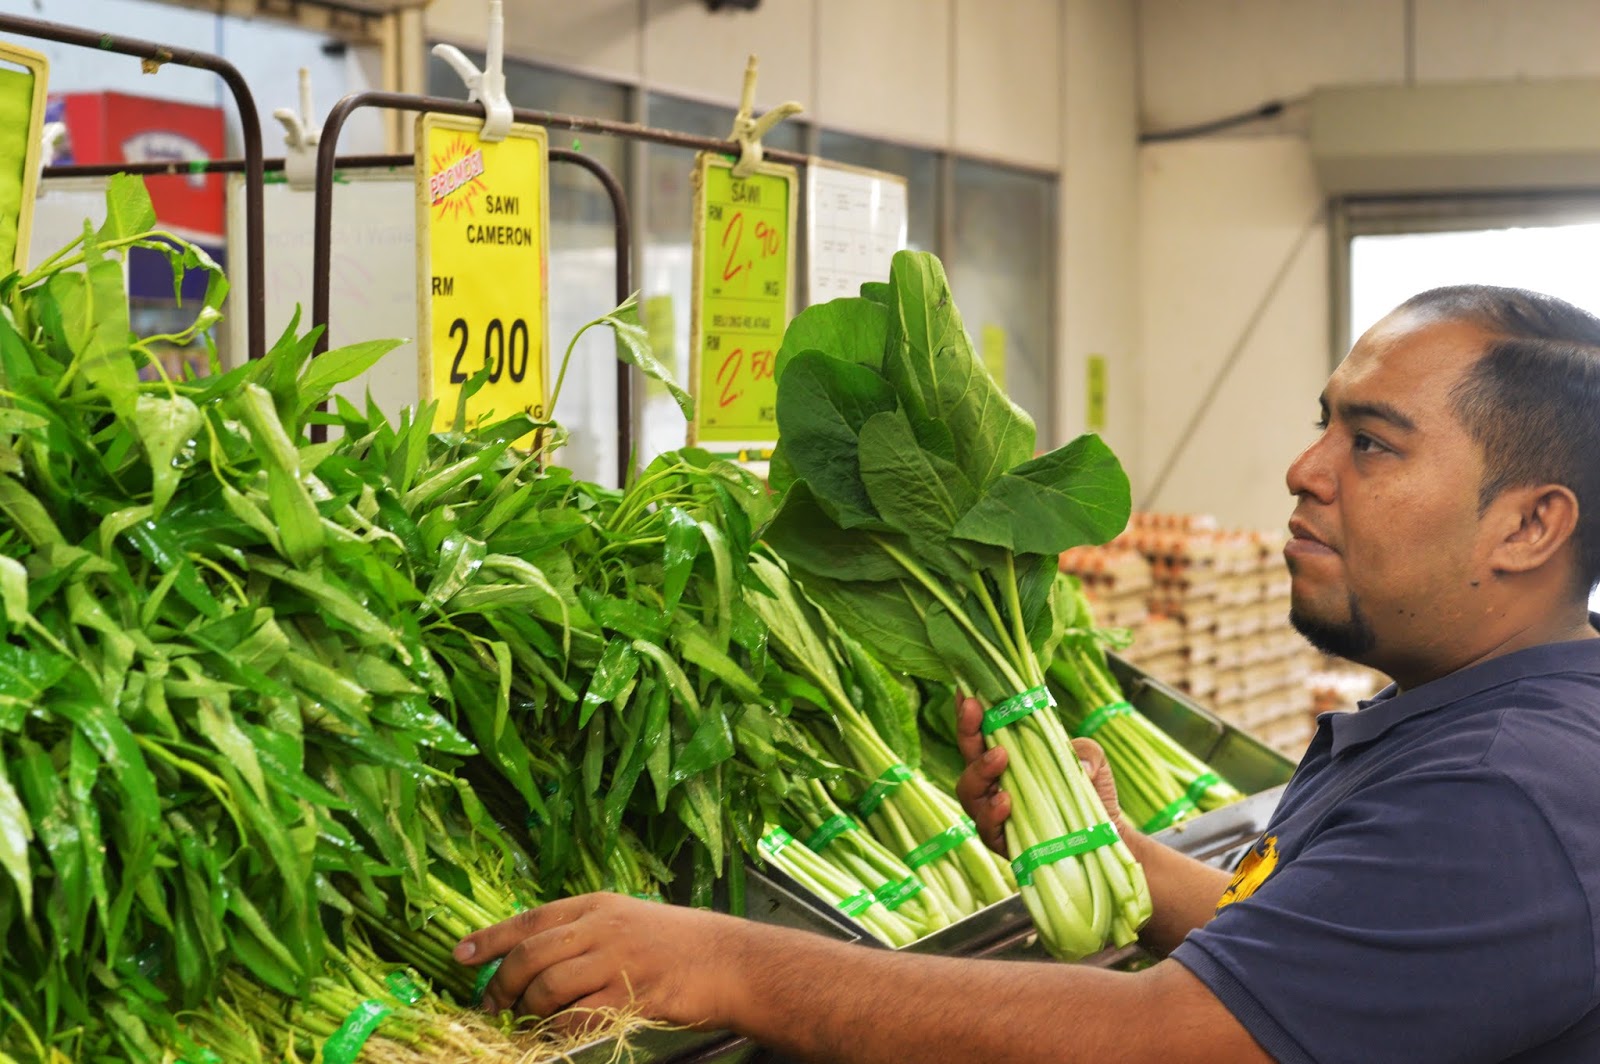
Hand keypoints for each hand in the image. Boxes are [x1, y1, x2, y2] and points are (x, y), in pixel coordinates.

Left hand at [453, 893, 750, 1030]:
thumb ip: (585, 932)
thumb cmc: (680, 942)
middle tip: (490, 1006)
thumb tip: (535, 957)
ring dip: (527, 1011)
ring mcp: (614, 960)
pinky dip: (556, 1032)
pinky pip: (575, 1018)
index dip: (489, 938)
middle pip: (529, 954)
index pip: (529, 919)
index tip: (460, 956)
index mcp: (596, 904)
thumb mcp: (629, 919)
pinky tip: (554, 1038)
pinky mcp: (628, 995)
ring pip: (546, 988)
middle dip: (500, 985)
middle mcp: (600, 927)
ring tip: (524, 1024)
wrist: (728, 961)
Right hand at [954, 695, 1129, 855]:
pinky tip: (1005, 801)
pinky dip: (993, 813)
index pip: (980, 732)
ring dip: (979, 770)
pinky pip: (988, 829)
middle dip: (967, 731)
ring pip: (969, 792)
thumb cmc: (1090, 789)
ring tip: (999, 756)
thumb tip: (1079, 765)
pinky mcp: (1003, 842)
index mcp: (1006, 757)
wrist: (1106, 834)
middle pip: (967, 757)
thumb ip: (1086, 751)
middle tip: (974, 710)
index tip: (967, 692)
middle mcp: (993, 783)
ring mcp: (994, 813)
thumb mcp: (1092, 759)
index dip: (968, 713)